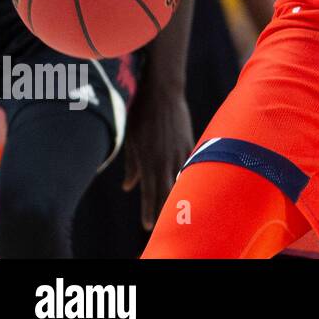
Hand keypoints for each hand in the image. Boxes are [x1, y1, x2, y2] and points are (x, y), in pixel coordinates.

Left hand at [122, 83, 192, 229]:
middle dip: (165, 208)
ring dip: (177, 194)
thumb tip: (128, 186)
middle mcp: (167, 160)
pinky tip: (185, 181)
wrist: (162, 91)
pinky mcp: (190, 142)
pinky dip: (186, 176)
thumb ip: (131, 166)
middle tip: (162, 222)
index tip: (148, 226)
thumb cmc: (140, 115)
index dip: (149, 211)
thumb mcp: (130, 141)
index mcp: (150, 162)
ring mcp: (181, 151)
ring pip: (181, 180)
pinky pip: (188, 165)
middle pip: (168, 192)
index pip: (151, 194)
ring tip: (176, 207)